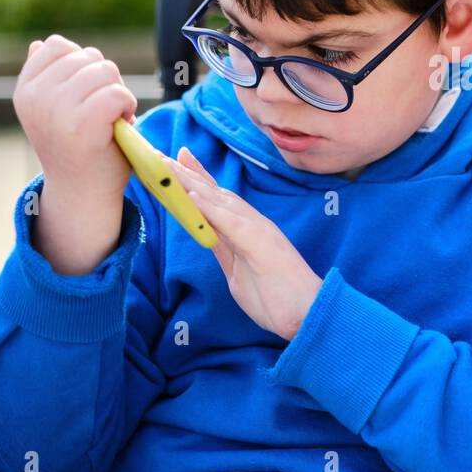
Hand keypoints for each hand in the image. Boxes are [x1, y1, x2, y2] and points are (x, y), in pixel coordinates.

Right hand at [14, 34, 137, 200]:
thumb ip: (48, 77)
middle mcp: (35, 98)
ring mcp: (56, 110)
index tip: (84, 94)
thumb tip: (39, 44)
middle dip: (105, 80)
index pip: (58, 46)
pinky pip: (117, 93)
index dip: (83, 64)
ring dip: (118, 93)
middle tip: (102, 112)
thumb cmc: (76, 147)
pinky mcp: (82, 125)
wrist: (82, 192)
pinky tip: (120, 125)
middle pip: (88, 56)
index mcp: (25, 90)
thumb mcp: (54, 109)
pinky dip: (127, 106)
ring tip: (110, 119)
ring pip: (105, 71)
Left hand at [164, 146, 322, 339]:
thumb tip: (210, 241)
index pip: (219, 202)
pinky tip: (192, 195)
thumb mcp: (240, 274)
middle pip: (217, 194)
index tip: (175, 163)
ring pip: (222, 201)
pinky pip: (231, 223)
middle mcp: (254, 225)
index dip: (197, 181)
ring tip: (170, 167)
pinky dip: (211, 208)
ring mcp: (260, 232)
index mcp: (249, 232)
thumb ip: (226, 252)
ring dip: (194, 183)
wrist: (309, 315)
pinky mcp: (262, 245)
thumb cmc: (279, 300)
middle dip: (189, 174)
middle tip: (162, 155)